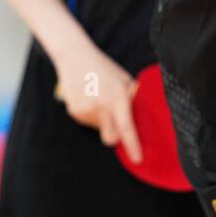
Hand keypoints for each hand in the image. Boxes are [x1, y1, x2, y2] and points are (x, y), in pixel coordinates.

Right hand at [52, 45, 141, 163]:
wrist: (75, 57)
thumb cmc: (104, 67)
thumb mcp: (124, 79)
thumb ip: (133, 97)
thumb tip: (141, 113)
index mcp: (117, 98)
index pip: (127, 128)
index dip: (133, 146)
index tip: (138, 159)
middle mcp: (101, 107)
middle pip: (111, 138)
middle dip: (116, 136)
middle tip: (117, 122)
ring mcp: (85, 111)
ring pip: (99, 128)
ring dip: (103, 120)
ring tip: (100, 98)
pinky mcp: (74, 112)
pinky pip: (88, 122)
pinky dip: (91, 115)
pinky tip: (89, 98)